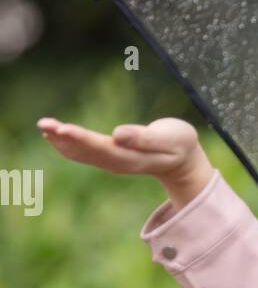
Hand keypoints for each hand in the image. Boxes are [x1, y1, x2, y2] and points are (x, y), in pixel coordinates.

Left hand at [36, 115, 211, 192]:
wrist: (183, 161)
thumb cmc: (180, 145)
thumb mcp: (171, 139)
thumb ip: (145, 138)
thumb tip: (117, 134)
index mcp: (132, 159)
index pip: (102, 148)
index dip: (81, 138)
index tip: (62, 129)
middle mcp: (118, 163)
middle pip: (86, 151)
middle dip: (63, 138)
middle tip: (44, 124)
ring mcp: (113, 162)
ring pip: (81, 153)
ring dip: (61, 141)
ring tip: (43, 127)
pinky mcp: (111, 157)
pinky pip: (84, 153)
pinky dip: (68, 145)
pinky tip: (54, 136)